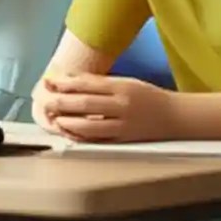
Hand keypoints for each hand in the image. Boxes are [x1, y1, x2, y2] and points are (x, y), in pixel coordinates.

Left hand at [41, 74, 174, 142]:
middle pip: (84, 103)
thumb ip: (99, 83)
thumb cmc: (148, 97)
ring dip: (67, 122)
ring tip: (52, 118)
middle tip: (44, 100)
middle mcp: (122, 106)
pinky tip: (68, 132)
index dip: (65, 84)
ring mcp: (122, 125)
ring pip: (88, 125)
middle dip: (60, 102)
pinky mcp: (122, 141)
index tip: (50, 82)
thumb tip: (70, 79)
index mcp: (122, 87)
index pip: (88, 84)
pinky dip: (80, 137)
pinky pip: (97, 140)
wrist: (175, 117)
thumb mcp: (126, 82)